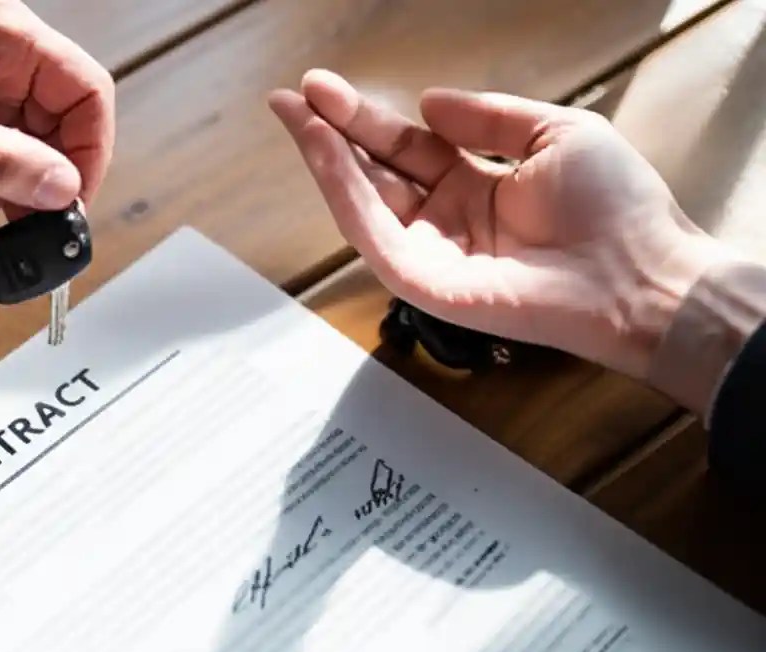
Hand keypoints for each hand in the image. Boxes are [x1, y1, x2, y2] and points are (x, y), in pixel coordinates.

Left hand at [0, 0, 114, 224]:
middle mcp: (2, 54)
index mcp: (5, 33)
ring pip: (28, 149)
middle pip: (61, 125)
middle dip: (40, 179)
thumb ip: (1, 161)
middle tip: (25, 220)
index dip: (89, 150)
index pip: (86, 90)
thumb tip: (61, 188)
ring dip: (4, 191)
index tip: (72, 198)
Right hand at [270, 70, 742, 381]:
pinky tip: (326, 154)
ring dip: (326, 159)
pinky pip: (373, 235)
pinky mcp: (426, 283)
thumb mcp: (552, 133)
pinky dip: (344, 194)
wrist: (640, 270)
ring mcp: (433, 253)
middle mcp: (447, 219)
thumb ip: (487, 118)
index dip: (368, 118)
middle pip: (374, 171)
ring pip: (363, 202)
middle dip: (330, 133)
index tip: (325, 88)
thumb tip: (428, 103)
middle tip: (290, 98)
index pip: (407, 148)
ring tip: (297, 116)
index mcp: (476, 185)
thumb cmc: (615, 206)